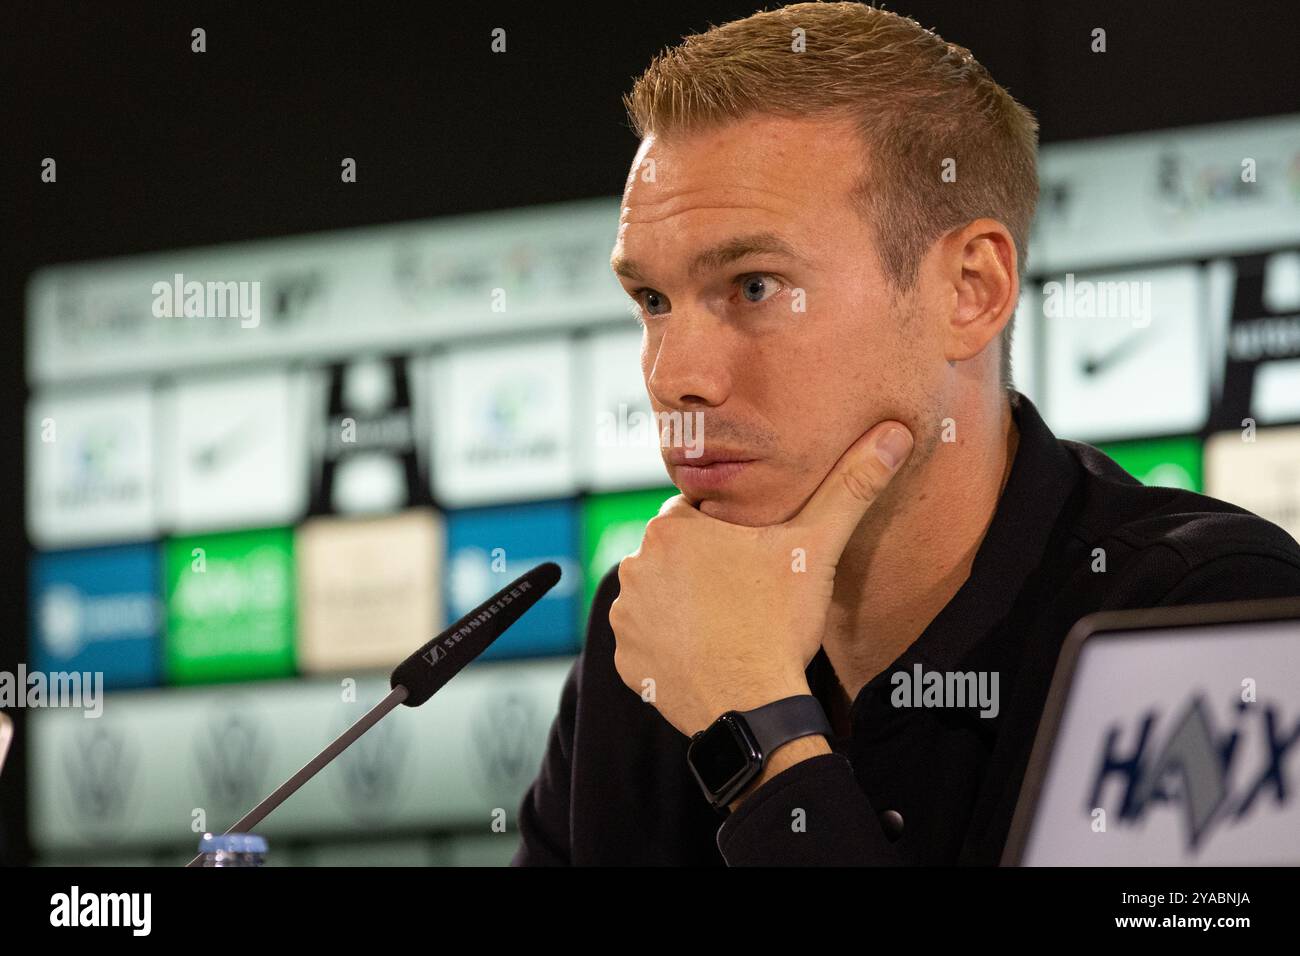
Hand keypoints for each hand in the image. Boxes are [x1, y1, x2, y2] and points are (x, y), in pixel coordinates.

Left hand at [609, 421, 913, 736]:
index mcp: (673, 526)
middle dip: (705, 571)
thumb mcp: (818, 546)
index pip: (700, 516)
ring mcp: (624, 616)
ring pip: (660, 598)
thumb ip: (851, 486)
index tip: (755, 561)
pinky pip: (647, 644)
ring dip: (684, 608)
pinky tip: (705, 654)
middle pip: (677, 557)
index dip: (731, 536)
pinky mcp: (626, 660)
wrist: (754, 706)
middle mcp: (634, 564)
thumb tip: (895, 434)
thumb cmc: (781, 621)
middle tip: (746, 597)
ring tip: (727, 626)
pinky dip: (670, 648)